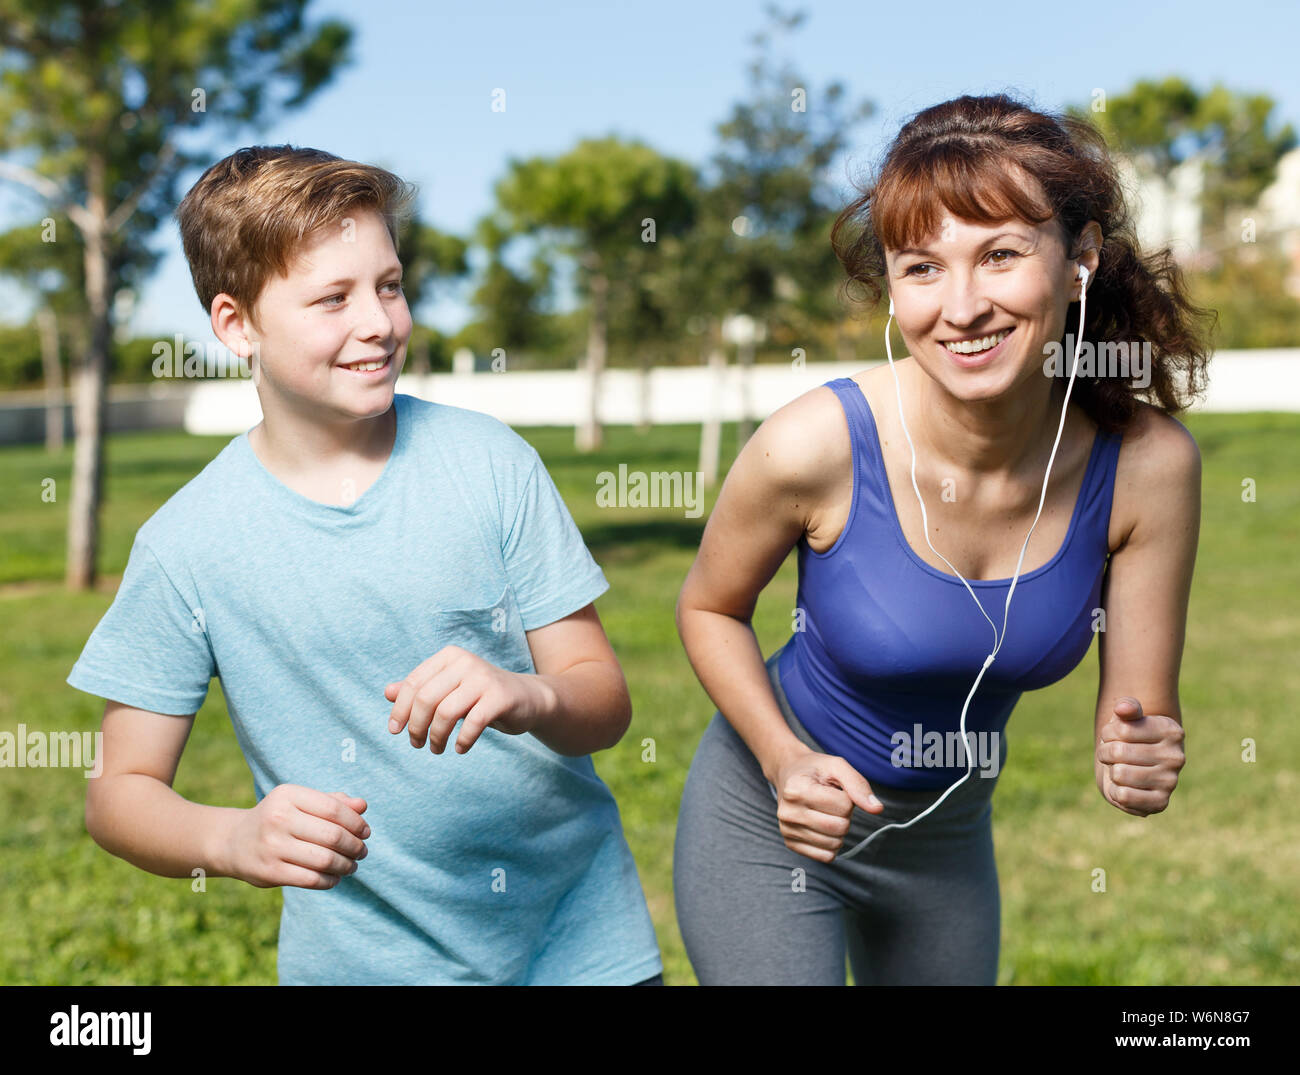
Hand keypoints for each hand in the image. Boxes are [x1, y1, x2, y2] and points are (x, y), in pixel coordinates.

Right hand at [222, 785, 368, 889]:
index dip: (356, 822)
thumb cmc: (279, 818)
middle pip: (332, 835)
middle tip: (362, 851)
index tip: (365, 831)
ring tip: (352, 865)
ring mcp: (272, 846)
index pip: (334, 808)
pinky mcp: (270, 872)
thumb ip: (333, 802)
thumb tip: (362, 806)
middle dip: (354, 845)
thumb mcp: (300, 802)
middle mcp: (278, 819)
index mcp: (288, 795)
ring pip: (325, 860)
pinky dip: (330, 880)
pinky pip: (311, 879)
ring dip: (346, 865)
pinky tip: (335, 877)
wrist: (235, 842)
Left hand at [384, 645, 550, 754]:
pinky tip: (461, 748)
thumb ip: (420, 689)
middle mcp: (465, 662)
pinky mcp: (500, 698)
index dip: (399, 710)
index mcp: (449, 656)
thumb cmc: (480, 695)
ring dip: (436, 737)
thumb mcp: (448, 689)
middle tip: (417, 744)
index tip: (394, 731)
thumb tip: (387, 692)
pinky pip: (472, 724)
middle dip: (416, 727)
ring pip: (446, 713)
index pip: (414, 683)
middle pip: (426, 699)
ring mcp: (484, 679)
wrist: (528, 698)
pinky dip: (462, 741)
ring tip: (436, 749)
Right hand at [773, 748, 883, 862]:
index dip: (848, 798)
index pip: (844, 806)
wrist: (788, 774)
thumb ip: (858, 785)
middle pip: (840, 827)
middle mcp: (788, 811)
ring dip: (838, 829)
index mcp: (796, 789)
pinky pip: (825, 856)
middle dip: (845, 815)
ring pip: (835, 843)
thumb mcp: (837, 766)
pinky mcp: (791, 844)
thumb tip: (877, 809)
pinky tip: (822, 828)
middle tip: (832, 803)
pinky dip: (832, 844)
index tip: (835, 790)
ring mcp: (787, 830)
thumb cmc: (814, 770)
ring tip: (825, 813)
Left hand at [1095, 696, 1184, 815]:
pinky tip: (1124, 786)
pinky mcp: (1160, 802)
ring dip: (1111, 771)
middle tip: (1113, 754)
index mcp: (1171, 731)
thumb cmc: (1128, 739)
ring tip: (1120, 768)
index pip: (1121, 729)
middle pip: (1118, 751)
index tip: (1114, 735)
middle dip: (1106, 752)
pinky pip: (1124, 796)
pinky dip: (1115, 791)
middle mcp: (1176, 757)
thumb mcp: (1126, 718)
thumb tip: (1123, 708)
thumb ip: (1126, 706)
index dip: (1108, 733)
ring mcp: (1171, 781)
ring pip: (1119, 773)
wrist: (1132, 769)